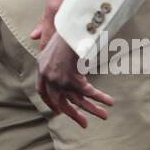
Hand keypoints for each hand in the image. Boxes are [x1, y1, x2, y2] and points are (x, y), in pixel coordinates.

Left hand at [31, 0, 113, 127]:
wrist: (70, 26)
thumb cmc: (64, 31)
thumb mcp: (53, 44)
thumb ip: (52, 54)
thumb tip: (48, 51)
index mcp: (41, 68)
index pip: (42, 91)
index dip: (51, 103)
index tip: (58, 111)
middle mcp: (48, 77)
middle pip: (60, 102)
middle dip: (74, 114)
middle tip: (84, 123)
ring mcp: (60, 80)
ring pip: (78, 100)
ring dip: (92, 109)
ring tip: (104, 116)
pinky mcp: (73, 80)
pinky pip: (89, 92)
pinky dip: (100, 98)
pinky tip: (109, 102)